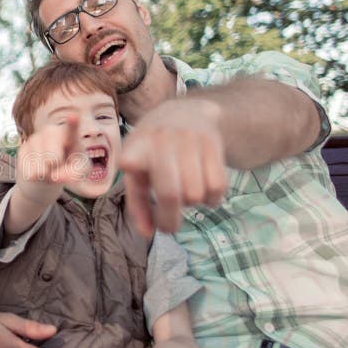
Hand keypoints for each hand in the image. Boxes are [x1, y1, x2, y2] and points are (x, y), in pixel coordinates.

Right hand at [17, 115, 88, 198]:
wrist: (48, 172)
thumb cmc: (69, 168)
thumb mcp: (78, 173)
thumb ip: (74, 174)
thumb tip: (54, 176)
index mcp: (70, 136)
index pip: (71, 129)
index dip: (72, 123)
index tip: (73, 116)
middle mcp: (52, 132)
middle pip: (51, 156)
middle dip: (53, 167)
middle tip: (56, 164)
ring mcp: (36, 138)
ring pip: (38, 163)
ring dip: (44, 173)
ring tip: (48, 169)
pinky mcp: (23, 148)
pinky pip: (27, 167)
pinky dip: (33, 175)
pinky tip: (37, 171)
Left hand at [120, 99, 227, 236]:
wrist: (187, 113)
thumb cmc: (155, 153)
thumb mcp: (139, 170)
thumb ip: (138, 204)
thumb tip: (148, 234)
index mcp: (137, 147)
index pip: (131, 159)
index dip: (131, 164)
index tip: (130, 166)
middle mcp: (161, 140)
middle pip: (169, 193)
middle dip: (169, 219)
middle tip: (169, 226)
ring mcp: (189, 140)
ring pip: (195, 194)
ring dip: (191, 204)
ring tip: (185, 193)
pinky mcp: (213, 143)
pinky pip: (217, 187)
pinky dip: (211, 199)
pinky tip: (203, 190)